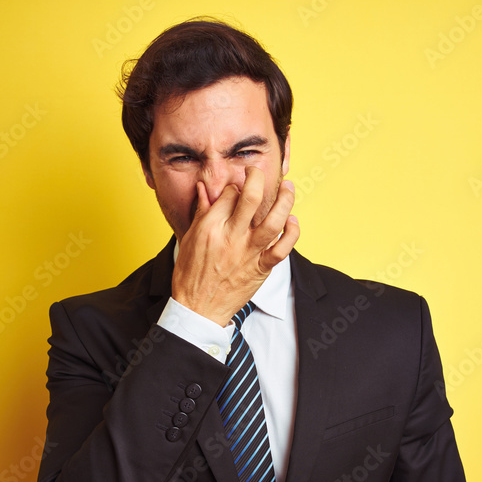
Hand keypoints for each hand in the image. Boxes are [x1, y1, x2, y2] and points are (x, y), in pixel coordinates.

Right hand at [171, 167, 297, 325]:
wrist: (198, 309)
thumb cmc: (190, 275)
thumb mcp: (190, 238)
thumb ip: (201, 211)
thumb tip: (204, 188)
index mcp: (210, 227)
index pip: (229, 193)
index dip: (236, 184)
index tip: (238, 185)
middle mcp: (231, 237)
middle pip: (251, 197)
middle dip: (258, 177)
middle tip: (259, 172)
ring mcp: (248, 253)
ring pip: (274, 220)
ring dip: (285, 200)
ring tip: (288, 187)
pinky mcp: (260, 269)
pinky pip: (282, 249)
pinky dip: (291, 233)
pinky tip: (291, 221)